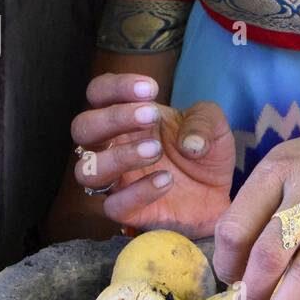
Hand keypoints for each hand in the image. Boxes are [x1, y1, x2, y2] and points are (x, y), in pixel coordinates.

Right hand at [71, 73, 235, 237]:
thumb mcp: (214, 127)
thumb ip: (204, 121)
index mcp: (126, 118)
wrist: (217, 195)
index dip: (115, 87)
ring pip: (87, 170)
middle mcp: (112, 146)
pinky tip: (166, 180)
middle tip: (150, 115)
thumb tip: (189, 142)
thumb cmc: (204, 153)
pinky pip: (114, 206)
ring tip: (156, 150)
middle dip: (113, 118)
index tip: (151, 89)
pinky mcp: (127, 211)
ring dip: (119, 156)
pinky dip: (138, 192)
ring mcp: (117, 180)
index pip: (99, 93)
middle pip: (82, 128)